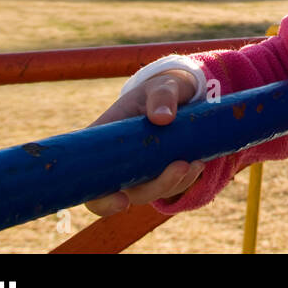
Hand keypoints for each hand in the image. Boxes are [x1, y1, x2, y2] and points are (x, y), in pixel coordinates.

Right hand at [84, 70, 205, 216]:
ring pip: (152, 191)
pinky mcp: (160, 172)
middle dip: (155, 187)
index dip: (101, 200)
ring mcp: (139, 170)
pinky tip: (197, 164)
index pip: (90, 181)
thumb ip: (161, 96)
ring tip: (194, 163)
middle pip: (127, 192)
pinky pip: (171, 186)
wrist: (182, 95)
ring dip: (174, 183)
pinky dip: (185, 180)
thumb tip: (162, 118)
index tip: (122, 201)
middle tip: (181, 167)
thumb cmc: (161, 90)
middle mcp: (118, 162)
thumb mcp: (160, 86)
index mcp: (103, 142)